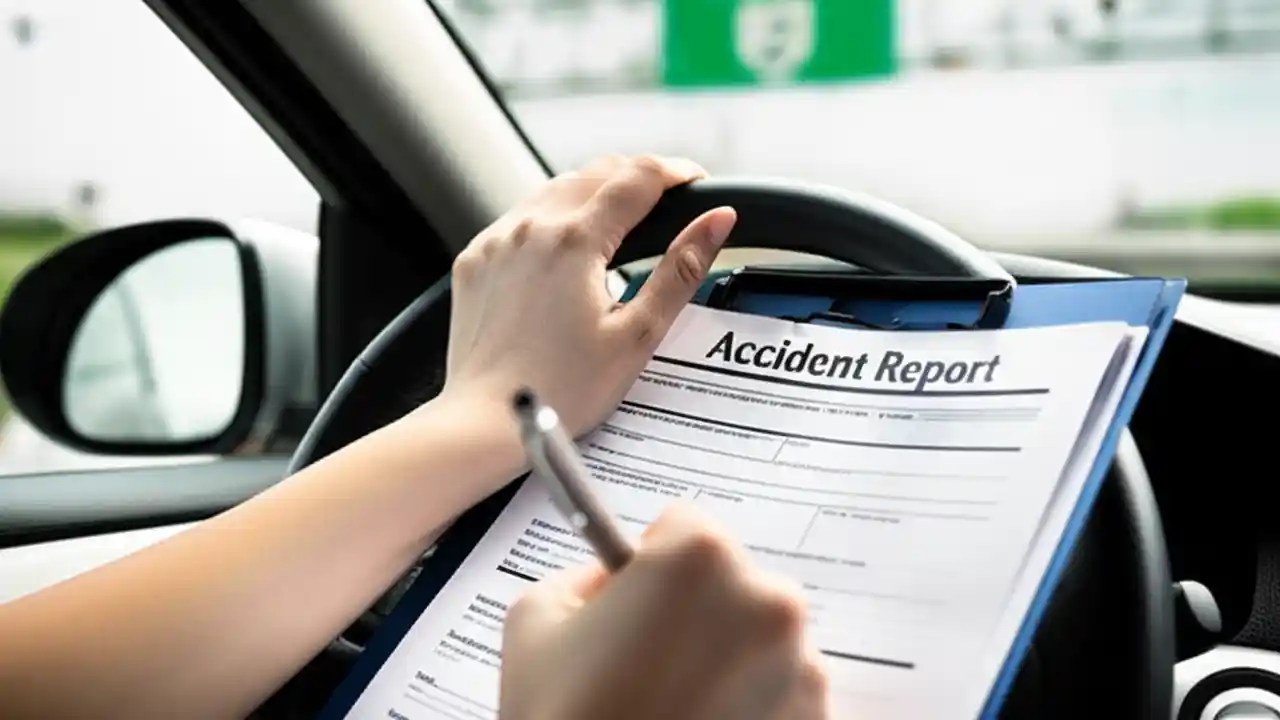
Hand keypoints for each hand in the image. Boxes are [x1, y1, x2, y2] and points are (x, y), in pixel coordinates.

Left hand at [443, 154, 737, 435]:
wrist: (485, 422)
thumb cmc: (562, 390)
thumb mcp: (638, 334)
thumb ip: (681, 270)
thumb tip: (716, 223)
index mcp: (575, 241)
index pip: (638, 176)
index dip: (676, 171)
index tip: (696, 180)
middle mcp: (531, 228)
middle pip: (596, 172)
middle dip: (638, 177)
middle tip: (668, 202)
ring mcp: (497, 241)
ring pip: (555, 188)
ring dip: (594, 192)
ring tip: (622, 222)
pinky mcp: (476, 260)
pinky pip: (520, 217)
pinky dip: (552, 217)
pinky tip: (568, 248)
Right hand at [498, 503, 829, 719]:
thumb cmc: (564, 715)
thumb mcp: (535, 618)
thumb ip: (583, 576)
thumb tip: (613, 581)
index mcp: (701, 557)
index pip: (684, 525)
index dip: (650, 561)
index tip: (631, 601)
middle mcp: (769, 600)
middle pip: (732, 580)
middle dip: (696, 608)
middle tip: (648, 661)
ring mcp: (803, 667)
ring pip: (761, 636)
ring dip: (729, 656)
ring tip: (676, 704)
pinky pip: (782, 691)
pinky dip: (753, 704)